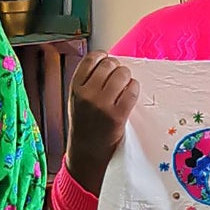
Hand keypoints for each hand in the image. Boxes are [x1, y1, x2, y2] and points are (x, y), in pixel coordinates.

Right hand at [65, 51, 139, 186]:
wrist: (87, 152)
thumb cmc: (84, 125)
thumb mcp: (76, 100)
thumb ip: (87, 82)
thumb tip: (108, 62)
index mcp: (75, 88)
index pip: (91, 59)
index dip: (102, 57)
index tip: (107, 61)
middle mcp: (87, 94)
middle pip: (109, 64)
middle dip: (117, 68)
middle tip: (118, 77)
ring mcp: (102, 104)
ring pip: (122, 74)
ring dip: (127, 77)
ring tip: (125, 86)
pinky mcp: (118, 114)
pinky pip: (132, 90)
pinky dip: (134, 88)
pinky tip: (130, 94)